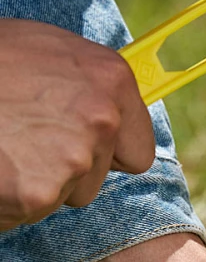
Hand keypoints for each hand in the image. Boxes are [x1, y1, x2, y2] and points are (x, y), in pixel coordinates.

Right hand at [0, 19, 154, 229]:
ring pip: (62, 196)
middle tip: (20, 137)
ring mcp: (71, 161)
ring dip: (35, 182)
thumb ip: (84, 83)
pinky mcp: (36, 195)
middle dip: (63, 168)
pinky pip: (27, 211)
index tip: (85, 148)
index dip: (109, 153)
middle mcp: (101, 120)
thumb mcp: (45, 50)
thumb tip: (108, 107)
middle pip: (96, 177)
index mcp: (110, 80)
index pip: (138, 150)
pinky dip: (8, 199)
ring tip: (4, 146)